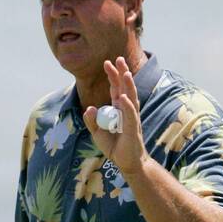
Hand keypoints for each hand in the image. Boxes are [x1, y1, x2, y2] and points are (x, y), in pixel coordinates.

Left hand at [82, 55, 148, 178]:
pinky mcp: (133, 129)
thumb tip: (89, 109)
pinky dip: (127, 106)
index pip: (116, 89)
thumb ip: (91, 121)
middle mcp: (127, 111)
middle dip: (122, 73)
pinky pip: (130, 115)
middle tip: (118, 58)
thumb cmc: (115, 148)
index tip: (107, 63)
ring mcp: (132, 119)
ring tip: (126, 72)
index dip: (112, 76)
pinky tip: (124, 97)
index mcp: (118, 110)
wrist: (127, 163)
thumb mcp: (97, 133)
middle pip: (125, 88)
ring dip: (128, 85)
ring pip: (131, 98)